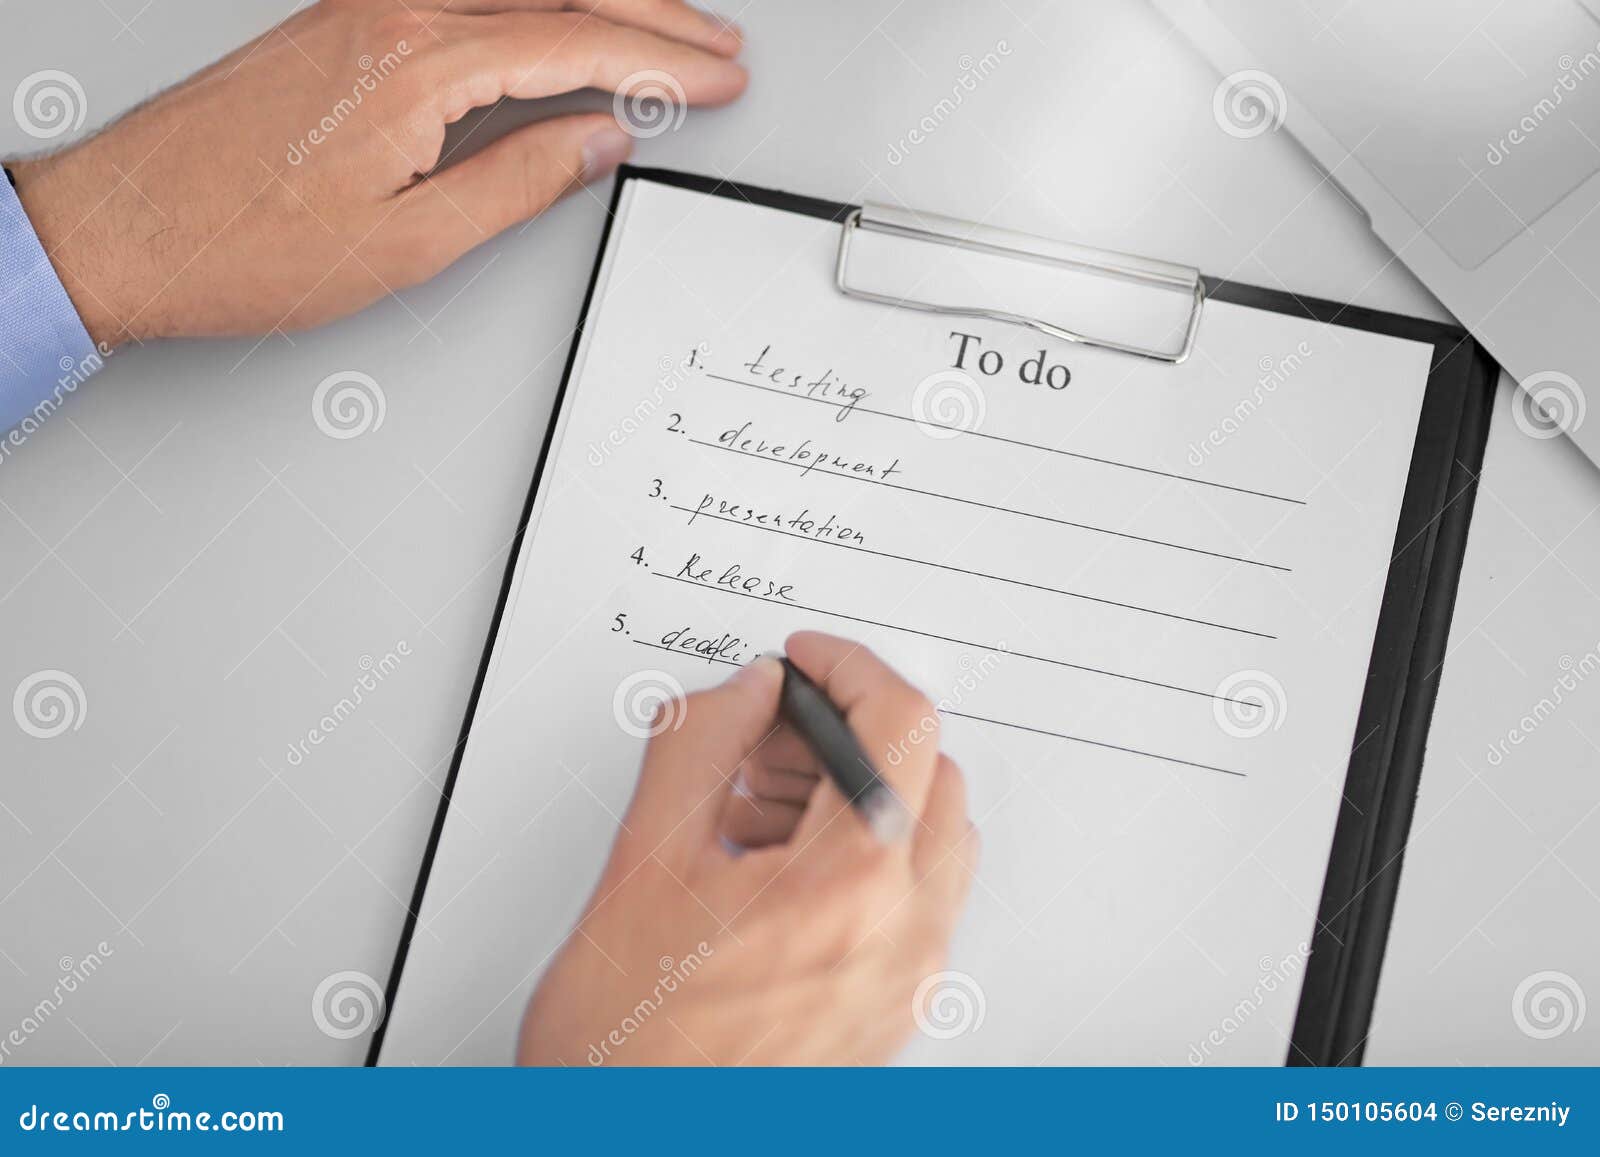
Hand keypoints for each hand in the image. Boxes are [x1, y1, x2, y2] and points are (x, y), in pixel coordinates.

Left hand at [6, 0, 745, 347]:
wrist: (124, 228)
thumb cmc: (243, 245)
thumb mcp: (408, 244)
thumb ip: (517, 184)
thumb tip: (595, 144)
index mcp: (414, 62)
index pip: (576, 45)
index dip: (663, 63)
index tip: (718, 78)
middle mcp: (389, 11)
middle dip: (653, 14)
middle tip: (718, 45)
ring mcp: (362, 5)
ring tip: (663, 24)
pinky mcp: (343, 18)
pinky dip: (535, 0)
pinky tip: (559, 14)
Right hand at [517, 632, 979, 1065]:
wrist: (627, 1144)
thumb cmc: (626, 1045)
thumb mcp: (644, 859)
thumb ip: (701, 742)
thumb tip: (747, 691)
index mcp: (851, 887)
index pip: (900, 724)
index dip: (848, 665)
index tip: (805, 663)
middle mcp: (902, 938)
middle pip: (931, 776)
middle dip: (855, 733)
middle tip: (774, 736)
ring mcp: (905, 982)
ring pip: (932, 839)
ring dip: (865, 796)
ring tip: (764, 807)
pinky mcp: (892, 1013)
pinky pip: (915, 903)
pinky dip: (867, 859)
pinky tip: (778, 870)